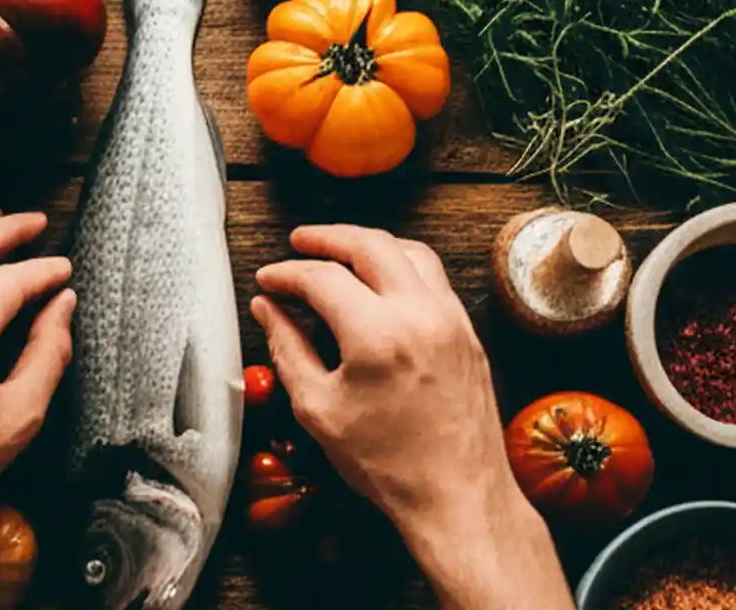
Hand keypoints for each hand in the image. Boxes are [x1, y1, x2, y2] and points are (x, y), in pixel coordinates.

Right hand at [252, 225, 570, 609]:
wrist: (458, 496)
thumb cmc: (388, 464)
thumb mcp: (318, 409)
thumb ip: (288, 349)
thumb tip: (270, 310)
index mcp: (377, 335)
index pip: (322, 278)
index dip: (286, 274)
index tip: (268, 282)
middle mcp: (420, 315)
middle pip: (369, 245)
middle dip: (326, 238)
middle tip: (299, 243)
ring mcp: (450, 320)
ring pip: (408, 251)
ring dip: (369, 244)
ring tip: (340, 253)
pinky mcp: (467, 332)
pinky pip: (433, 277)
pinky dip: (401, 264)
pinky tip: (380, 281)